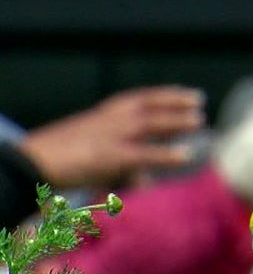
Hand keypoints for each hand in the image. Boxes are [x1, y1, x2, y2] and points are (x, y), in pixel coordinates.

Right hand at [18, 85, 204, 188]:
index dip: (161, 95)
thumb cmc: (61, 163)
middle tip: (199, 100)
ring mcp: (109, 136)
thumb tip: (146, 181)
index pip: (137, 99)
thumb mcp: (96, 159)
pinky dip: (165, 154)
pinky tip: (185, 156)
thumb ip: (125, 169)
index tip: (182, 92)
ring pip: (148, 122)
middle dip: (174, 101)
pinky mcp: (109, 155)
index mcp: (102, 116)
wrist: (32, 163)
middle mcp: (108, 120)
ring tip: (199, 120)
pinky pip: (142, 153)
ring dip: (176, 120)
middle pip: (146, 105)